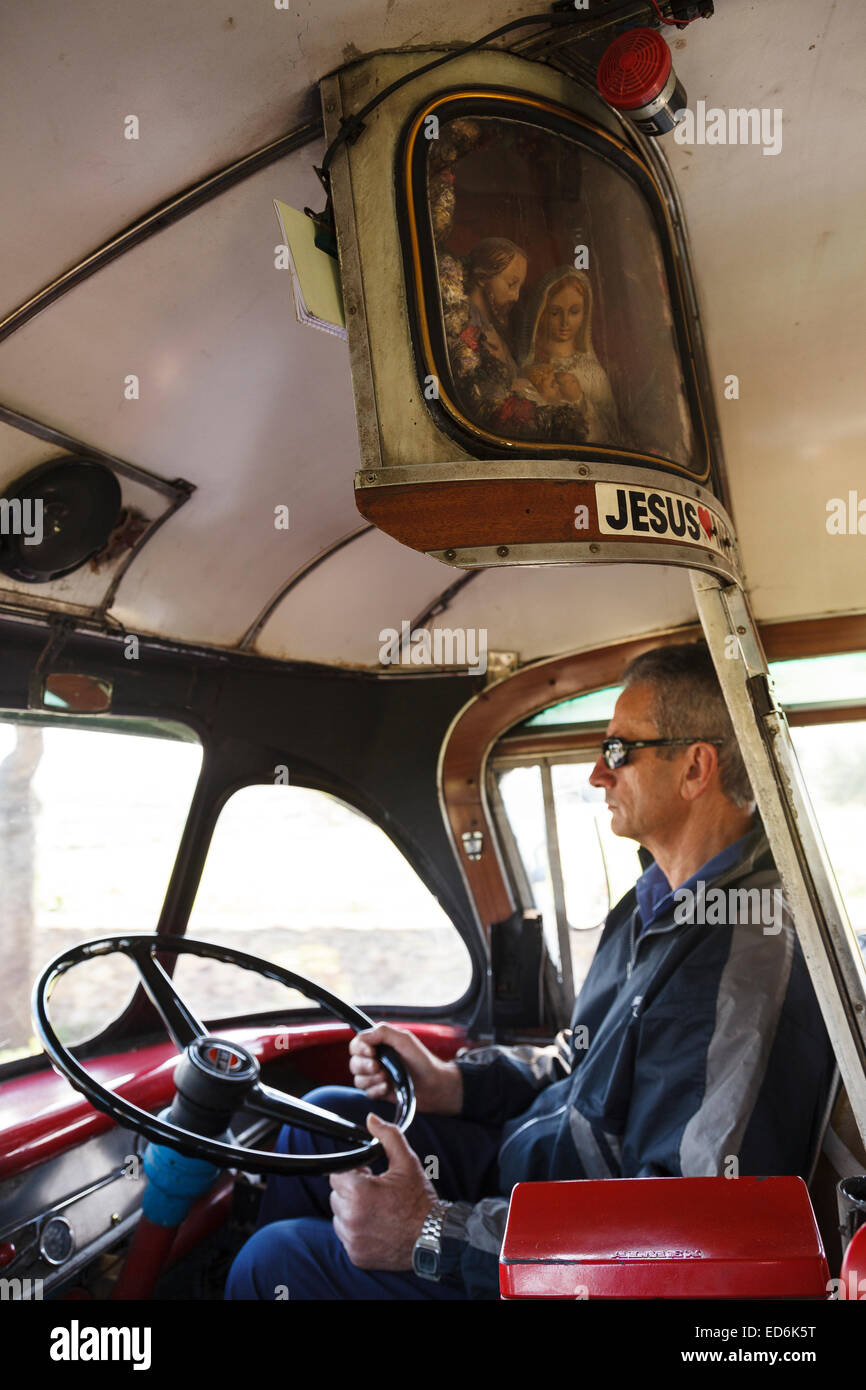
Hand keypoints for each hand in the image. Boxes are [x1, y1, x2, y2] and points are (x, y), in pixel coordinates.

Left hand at [329, 1114, 438, 1268]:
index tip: (369, 1175)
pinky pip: (346, 1237)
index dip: (354, 1172)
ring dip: (352, 1211)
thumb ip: (388, 1136)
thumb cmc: (420, 1199)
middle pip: (336, 1196)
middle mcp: (351, 1218)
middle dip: (352, 1191)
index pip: (337, 1175)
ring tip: (377, 1209)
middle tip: (376, 1192)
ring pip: (339, 1217)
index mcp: (359, 1193)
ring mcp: (352, 1240)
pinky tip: (377, 1225)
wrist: (434, 1238)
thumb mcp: (407, 1162)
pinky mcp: (355, 1256)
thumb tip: (371, 1119)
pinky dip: (357, 1231)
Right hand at [348, 1023, 462, 1114]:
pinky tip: (388, 1088)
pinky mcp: (380, 1092)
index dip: (360, 1048)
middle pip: (354, 1063)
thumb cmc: (422, 1060)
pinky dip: (376, 1090)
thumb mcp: (404, 1040)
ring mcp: (377, 1077)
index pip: (357, 1044)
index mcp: (380, 1044)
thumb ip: (383, 1032)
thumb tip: (362, 1037)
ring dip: (371, 1079)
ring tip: (386, 1078)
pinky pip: (367, 1093)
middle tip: (378, 1066)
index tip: (370, 1052)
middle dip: (364, 1066)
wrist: (435, 1085)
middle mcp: (376, 1060)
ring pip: (358, 1079)